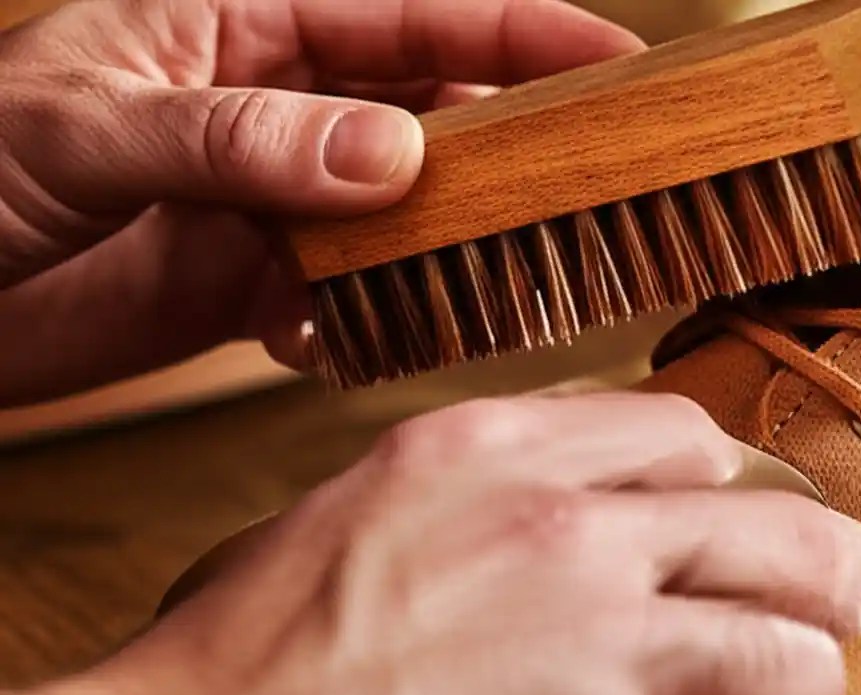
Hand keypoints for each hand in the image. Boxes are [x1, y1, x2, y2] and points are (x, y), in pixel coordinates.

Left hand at [0, 0, 643, 407]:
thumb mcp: (88, 132)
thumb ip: (240, 137)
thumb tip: (392, 155)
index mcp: (238, 22)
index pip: (409, 12)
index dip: (520, 30)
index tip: (617, 61)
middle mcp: (273, 104)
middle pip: (428, 112)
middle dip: (501, 150)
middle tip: (575, 192)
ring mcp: (270, 197)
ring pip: (400, 213)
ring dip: (435, 250)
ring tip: (467, 280)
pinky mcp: (250, 280)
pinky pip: (346, 295)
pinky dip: (358, 322)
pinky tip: (327, 340)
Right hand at [13, 393, 860, 694]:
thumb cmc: (262, 644)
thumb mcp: (373, 509)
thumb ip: (491, 492)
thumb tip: (587, 514)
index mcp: (486, 438)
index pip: (669, 430)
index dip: (722, 479)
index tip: (738, 511)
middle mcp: (554, 508)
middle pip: (753, 504)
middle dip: (827, 545)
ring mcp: (586, 610)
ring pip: (781, 608)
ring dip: (814, 638)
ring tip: (830, 657)